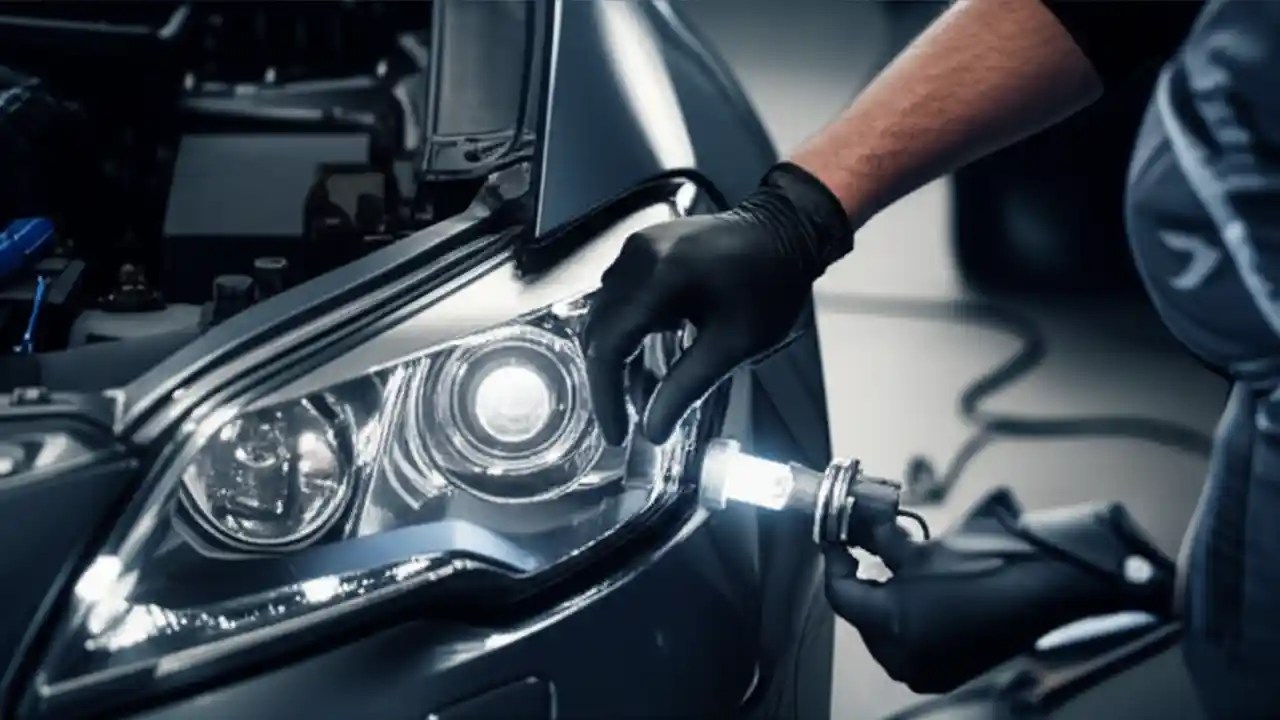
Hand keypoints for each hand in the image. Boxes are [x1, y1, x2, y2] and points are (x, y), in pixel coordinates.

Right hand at [582, 162, 852, 445]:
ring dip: (614, 356)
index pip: (610, 346)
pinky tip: (644, 356)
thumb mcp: (732, 345)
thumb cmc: (768, 285)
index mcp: (658, 279)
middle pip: (598, 331)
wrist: (785, 230)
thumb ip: (686, 388)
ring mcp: (636, 249)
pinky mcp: (643, 248)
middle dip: (607, 380)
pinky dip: (624, 331)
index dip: (606, 395)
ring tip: (637, 393)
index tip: (616, 433)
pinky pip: (618, 297)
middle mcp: (636, 258)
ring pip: (604, 315)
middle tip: (622, 421)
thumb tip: (653, 430)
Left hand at [823, 489, 1174, 693]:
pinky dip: (908, 617)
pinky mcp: (948, 672)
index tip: (834, 538)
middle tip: (862, 548)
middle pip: (860, 616)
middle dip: (861, 581)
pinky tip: (921, 591)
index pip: (840, 593)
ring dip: (885, 598)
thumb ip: (881, 542)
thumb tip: (859, 527)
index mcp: (892, 627)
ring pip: (884, 631)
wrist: (1048, 589)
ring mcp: (926, 670)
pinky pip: (910, 643)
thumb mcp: (923, 549)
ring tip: (896, 566)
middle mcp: (903, 658)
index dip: (834, 561)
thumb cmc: (988, 564)